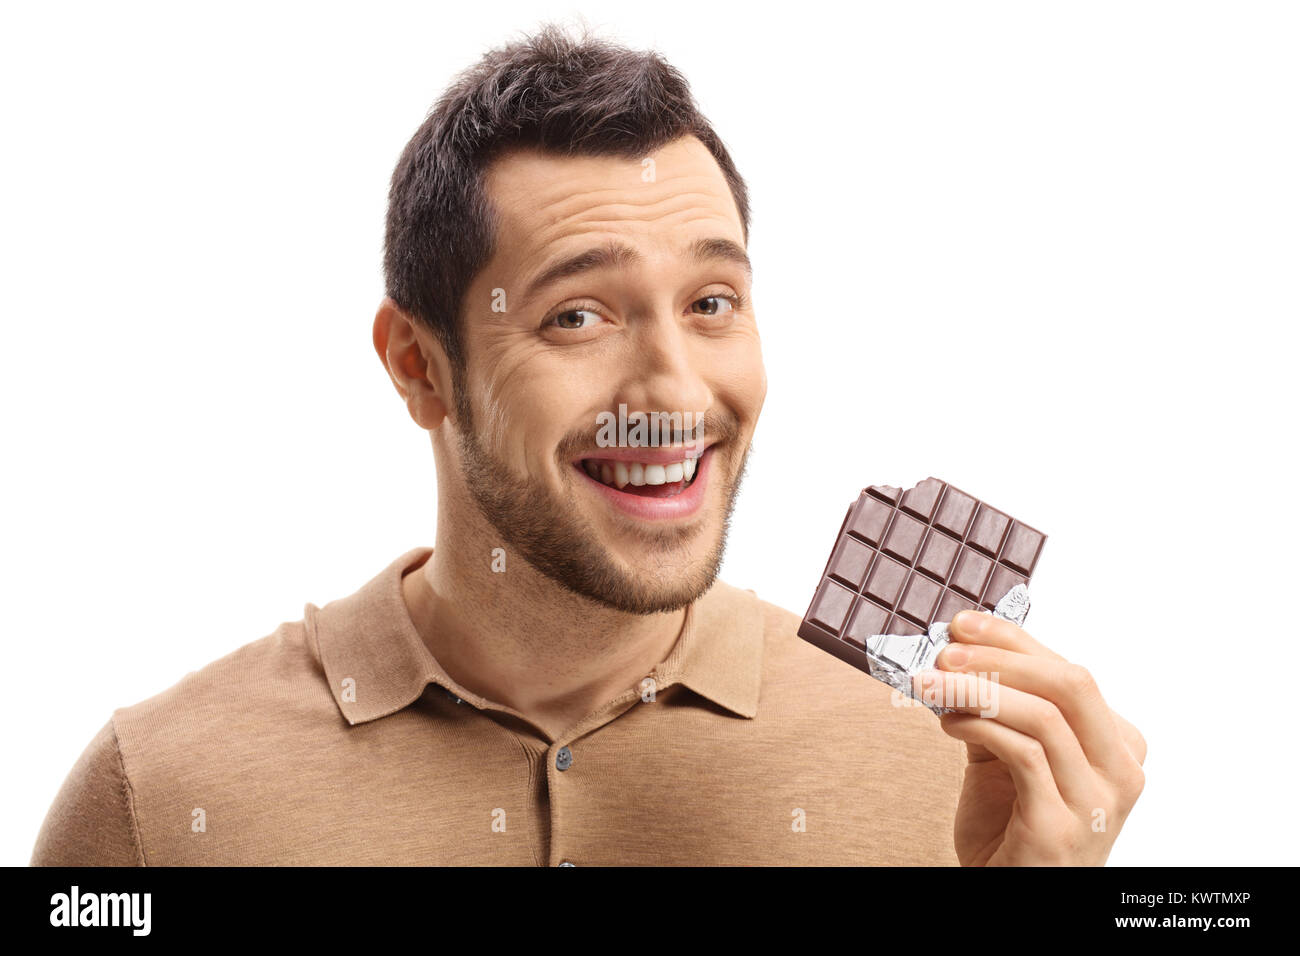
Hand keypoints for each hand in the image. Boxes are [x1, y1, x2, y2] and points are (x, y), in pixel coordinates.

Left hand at [914, 610, 1146, 865]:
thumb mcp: (1009, 756)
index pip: (1070, 672)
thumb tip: (959, 652)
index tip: (962, 624)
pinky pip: (1023, 756)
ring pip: (1044, 717)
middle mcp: (1121, 771)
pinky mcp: (1061, 828)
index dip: (1013, 640)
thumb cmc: (1012, 827)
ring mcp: (1097, 803)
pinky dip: (980, 728)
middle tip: (944, 653)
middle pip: (1070, 684)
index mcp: (1117, 744)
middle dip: (1000, 658)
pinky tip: (947, 724)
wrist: (1010, 895)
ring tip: (929, 686)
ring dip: (975, 691)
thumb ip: (998, 708)